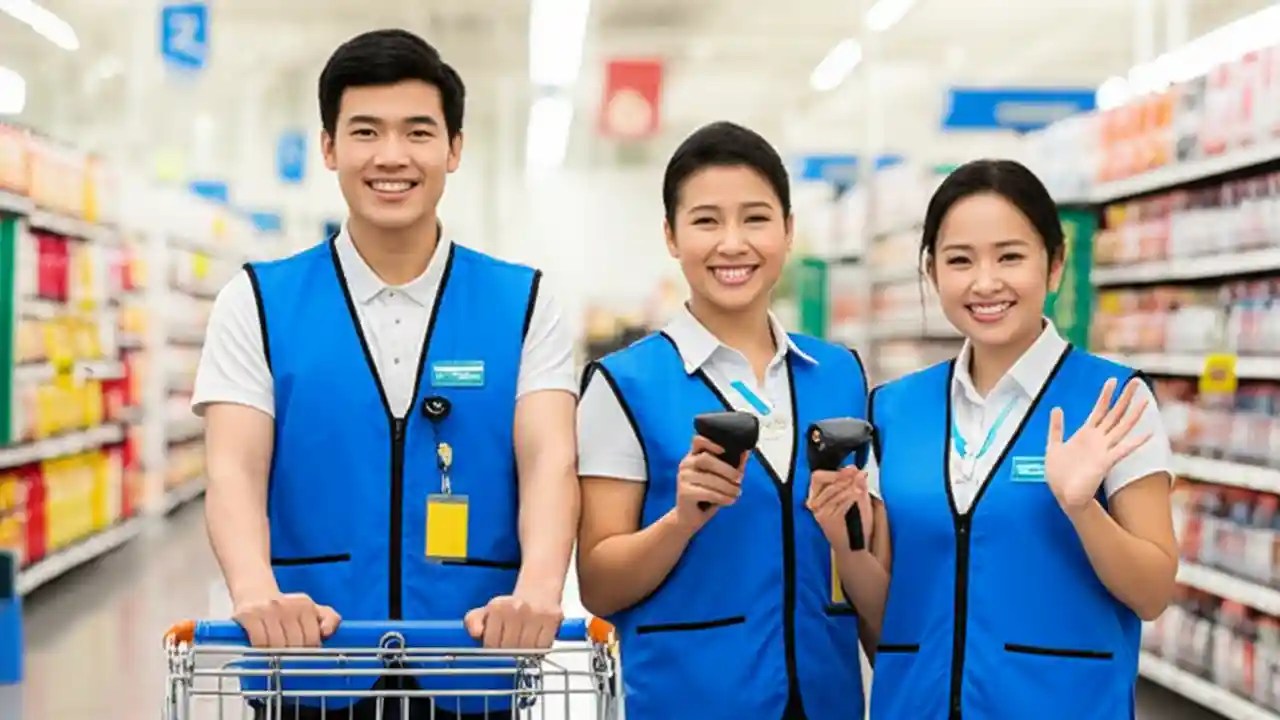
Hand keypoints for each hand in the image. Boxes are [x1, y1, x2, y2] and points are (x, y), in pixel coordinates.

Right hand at [232, 591, 340, 647]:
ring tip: (275, 656)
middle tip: (288, 659)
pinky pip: (259, 641)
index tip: (303, 656)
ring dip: (276, 655)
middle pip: (295, 644)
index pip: (312, 638)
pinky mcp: (249, 615)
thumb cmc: (286, 608)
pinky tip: (262, 650)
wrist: (255, 593)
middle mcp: (287, 606)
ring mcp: (267, 610)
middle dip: (292, 656)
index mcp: (306, 605)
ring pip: (277, 645)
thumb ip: (330, 619)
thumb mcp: (312, 610)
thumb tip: (326, 632)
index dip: (308, 652)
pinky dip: (261, 650)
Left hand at [464, 594, 563, 648]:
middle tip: (512, 644)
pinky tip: (536, 640)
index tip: (498, 645)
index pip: (491, 644)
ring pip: (526, 650)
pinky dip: (540, 648)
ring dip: (525, 652)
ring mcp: (536, 613)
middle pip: (509, 649)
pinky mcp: (553, 618)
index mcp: (497, 607)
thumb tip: (477, 633)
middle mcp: (516, 608)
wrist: (538, 590)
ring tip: (524, 642)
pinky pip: (543, 646)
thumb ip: (472, 622)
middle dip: (509, 651)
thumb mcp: (486, 611)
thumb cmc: (511, 607)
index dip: (494, 649)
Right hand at [672, 435, 746, 531]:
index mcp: (694, 456)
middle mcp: (686, 464)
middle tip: (739, 479)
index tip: (724, 450)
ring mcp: (683, 478)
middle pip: (706, 459)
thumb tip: (746, 452)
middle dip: (727, 470)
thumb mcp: (722, 478)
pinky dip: (722, 497)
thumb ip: (733, 464)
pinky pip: (707, 492)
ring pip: (709, 478)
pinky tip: (730, 501)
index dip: (710, 441)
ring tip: (737, 493)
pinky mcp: (684, 492)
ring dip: (728, 487)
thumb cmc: (707, 495)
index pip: (698, 440)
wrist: (689, 518)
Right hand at [806, 467, 871, 549]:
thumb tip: (855, 469)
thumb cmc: (854, 526)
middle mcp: (816, 506)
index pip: (818, 477)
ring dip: (850, 486)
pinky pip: (841, 502)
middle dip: (842, 477)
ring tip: (860, 488)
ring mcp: (822, 513)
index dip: (835, 472)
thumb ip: (855, 484)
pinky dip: (852, 497)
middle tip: (856, 475)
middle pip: (824, 481)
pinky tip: (858, 495)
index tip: (851, 469)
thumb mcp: (856, 500)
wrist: (855, 548)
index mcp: (819, 499)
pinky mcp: (829, 519)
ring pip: (835, 490)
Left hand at [1046, 377, 1151, 517]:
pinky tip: (1148, 434)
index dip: (1106, 395)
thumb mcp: (1053, 446)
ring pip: (1121, 428)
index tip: (1113, 380)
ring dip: (1133, 415)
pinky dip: (1136, 442)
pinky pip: (1123, 450)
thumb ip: (1056, 428)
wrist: (1064, 495)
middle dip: (1124, 399)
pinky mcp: (1106, 462)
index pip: (1099, 410)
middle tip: (1135, 382)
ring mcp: (1104, 450)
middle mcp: (1098, 440)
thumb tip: (1057, 408)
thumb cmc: (1060, 474)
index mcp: (1086, 435)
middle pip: (1114, 415)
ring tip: (1144, 401)